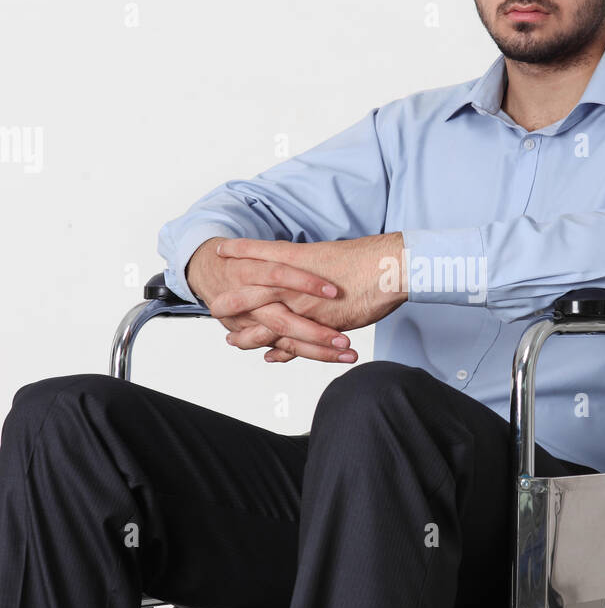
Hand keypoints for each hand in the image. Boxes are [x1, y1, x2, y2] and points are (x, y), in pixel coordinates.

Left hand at [209, 233, 407, 361]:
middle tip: (213, 306)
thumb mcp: (329, 255)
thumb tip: (300, 263)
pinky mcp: (319, 325)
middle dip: (230, 301)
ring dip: (247, 335)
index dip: (239, 253)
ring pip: (265, 325)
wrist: (388, 269)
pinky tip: (270, 357)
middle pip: (250, 293)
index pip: (259, 255)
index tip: (220, 250)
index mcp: (296, 261)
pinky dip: (280, 353)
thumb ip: (309, 262)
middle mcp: (293, 284)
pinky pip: (293, 344)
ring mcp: (303, 306)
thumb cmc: (365, 260)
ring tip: (232, 342)